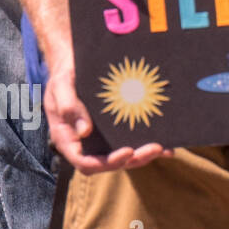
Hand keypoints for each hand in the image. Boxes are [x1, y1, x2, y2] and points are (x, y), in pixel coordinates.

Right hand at [45, 62, 172, 174]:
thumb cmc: (64, 75)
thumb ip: (68, 107)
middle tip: (155, 148)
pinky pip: (131, 143)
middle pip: (108, 163)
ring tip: (162, 147)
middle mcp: (84, 143)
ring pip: (122, 156)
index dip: (106, 163)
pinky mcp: (113, 130)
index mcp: (67, 138)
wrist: (72, 64)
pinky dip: (147, 147)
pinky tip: (167, 148)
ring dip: (142, 155)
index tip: (128, 152)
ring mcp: (99, 139)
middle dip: (133, 159)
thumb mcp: (61, 86)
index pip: (85, 162)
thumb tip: (84, 132)